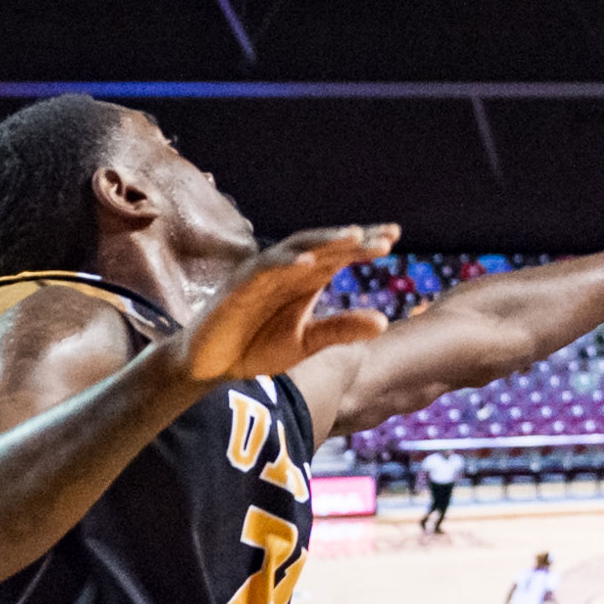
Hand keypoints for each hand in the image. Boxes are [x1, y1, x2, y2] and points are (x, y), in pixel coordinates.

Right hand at [169, 224, 399, 384]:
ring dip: (325, 242)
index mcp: (304, 281)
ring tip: (353, 236)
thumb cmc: (256, 348)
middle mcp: (285, 271)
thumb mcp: (306, 343)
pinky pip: (263, 269)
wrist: (210, 367)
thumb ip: (341, 330)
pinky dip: (285, 263)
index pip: (338, 257)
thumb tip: (384, 322)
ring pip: (296, 249)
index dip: (363, 246)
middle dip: (353, 240)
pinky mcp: (238, 287)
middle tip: (386, 236)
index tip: (393, 238)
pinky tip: (308, 262)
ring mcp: (261, 275)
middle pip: (323, 247)